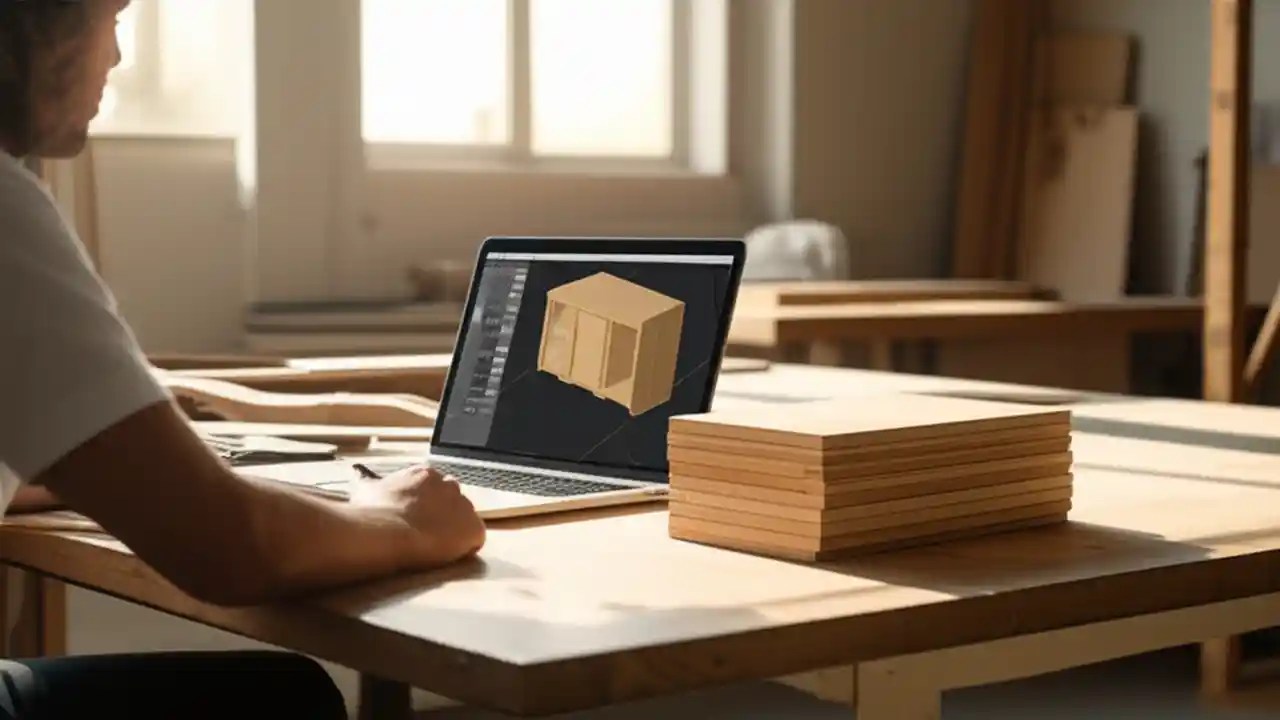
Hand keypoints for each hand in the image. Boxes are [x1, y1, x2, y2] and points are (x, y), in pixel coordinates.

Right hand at [348, 465, 485, 565]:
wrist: (387, 532)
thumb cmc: (373, 512)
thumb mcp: (367, 490)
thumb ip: (368, 481)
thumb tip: (356, 472)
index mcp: (425, 474)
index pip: (433, 489)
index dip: (424, 508)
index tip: (413, 519)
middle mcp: (450, 485)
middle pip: (452, 503)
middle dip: (442, 517)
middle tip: (423, 534)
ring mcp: (465, 506)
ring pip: (464, 521)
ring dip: (452, 533)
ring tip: (432, 547)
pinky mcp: (475, 529)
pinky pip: (474, 540)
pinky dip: (463, 549)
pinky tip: (444, 555)